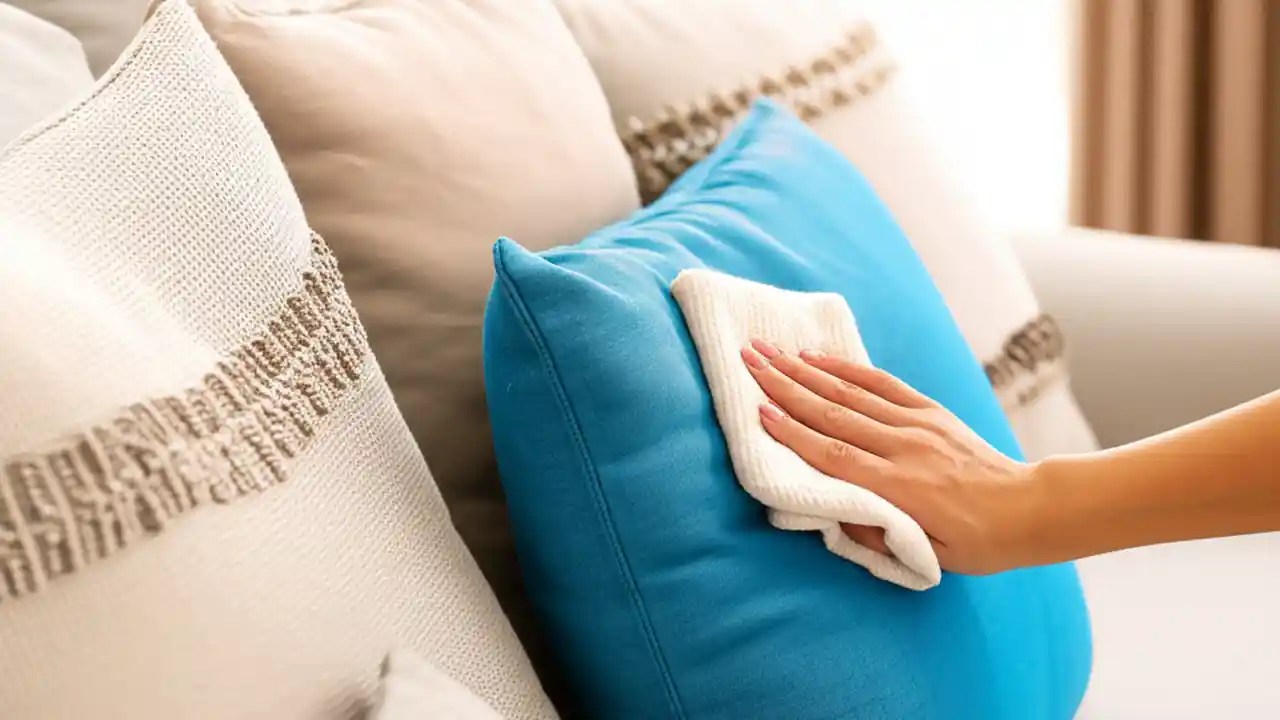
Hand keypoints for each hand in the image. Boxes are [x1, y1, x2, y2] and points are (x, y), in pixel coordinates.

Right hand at [741, 339, 1047, 574]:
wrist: (1028, 509)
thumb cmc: (977, 542)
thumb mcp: (930, 555)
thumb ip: (879, 535)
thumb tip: (836, 515)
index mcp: (900, 487)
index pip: (834, 455)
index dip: (793, 433)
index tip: (758, 411)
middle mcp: (904, 448)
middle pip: (833, 412)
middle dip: (785, 386)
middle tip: (748, 360)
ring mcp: (917, 424)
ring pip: (851, 391)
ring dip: (805, 370)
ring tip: (769, 350)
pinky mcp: (929, 410)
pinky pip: (882, 383)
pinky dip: (847, 368)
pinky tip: (816, 356)